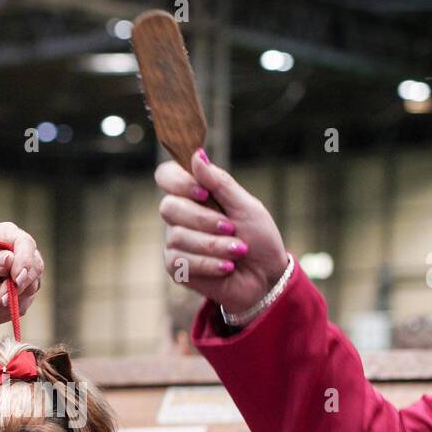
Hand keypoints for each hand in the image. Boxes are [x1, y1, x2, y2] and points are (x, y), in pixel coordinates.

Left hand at [0, 221, 44, 340]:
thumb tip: (10, 261)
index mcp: (7, 237)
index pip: (26, 245)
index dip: (25, 261)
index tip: (16, 278)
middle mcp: (19, 256)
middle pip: (35, 269)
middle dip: (14, 287)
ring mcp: (22, 279)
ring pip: (25, 293)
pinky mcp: (20, 301)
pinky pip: (16, 309)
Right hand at [155, 151, 289, 314]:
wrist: (265, 276)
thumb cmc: (258, 238)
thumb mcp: (246, 206)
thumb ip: (221, 183)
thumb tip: (197, 154)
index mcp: (194, 195)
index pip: (166, 176)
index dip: (178, 181)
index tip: (203, 192)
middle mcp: (180, 216)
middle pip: (169, 207)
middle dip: (204, 220)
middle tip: (231, 228)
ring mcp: (175, 242)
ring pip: (178, 237)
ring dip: (214, 246)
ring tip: (237, 252)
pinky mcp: (176, 268)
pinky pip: (181, 261)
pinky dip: (209, 264)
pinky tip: (227, 267)